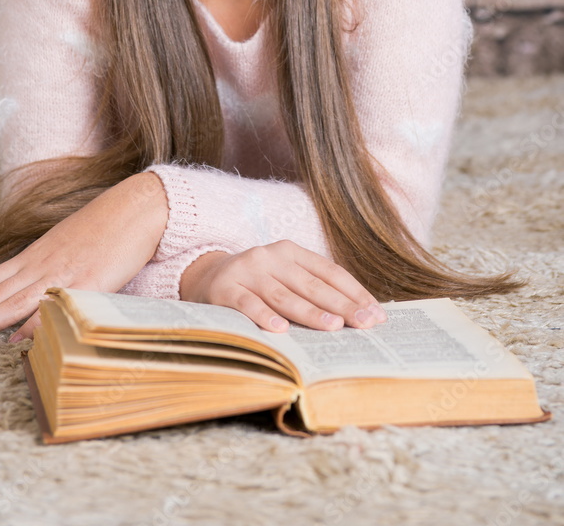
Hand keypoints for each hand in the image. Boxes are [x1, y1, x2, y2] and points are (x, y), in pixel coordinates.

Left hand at [0, 171, 168, 343]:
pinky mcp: (89, 282)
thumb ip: (48, 267)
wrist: (141, 206)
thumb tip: (29, 292)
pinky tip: (12, 338)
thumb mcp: (70, 243)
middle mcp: (43, 263)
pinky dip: (31, 324)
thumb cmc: (109, 225)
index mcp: (38, 253)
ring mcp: (64, 272)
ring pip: (14, 301)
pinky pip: (53, 306)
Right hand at [179, 240, 386, 332]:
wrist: (204, 277)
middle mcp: (270, 256)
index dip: (354, 292)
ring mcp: (247, 271)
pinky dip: (264, 316)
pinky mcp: (225, 289)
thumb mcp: (284, 277)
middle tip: (365, 323)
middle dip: (342, 305)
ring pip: (284, 295)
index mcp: (291, 251)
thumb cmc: (256, 283)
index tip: (377, 314)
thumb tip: (357, 316)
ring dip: (310, 312)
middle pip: (311, 284)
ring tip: (333, 327)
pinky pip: (248, 304)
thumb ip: (313, 290)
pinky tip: (281, 330)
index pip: (329, 271)